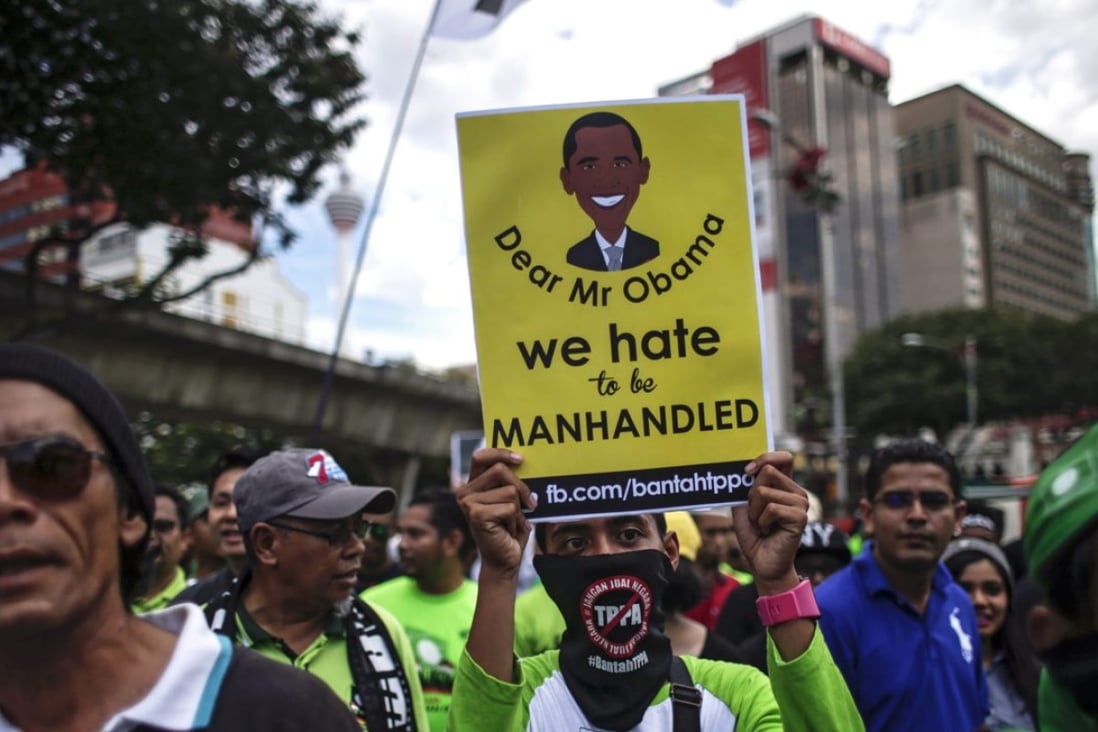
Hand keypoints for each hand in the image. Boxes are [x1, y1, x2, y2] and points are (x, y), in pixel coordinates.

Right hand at [455, 448, 534, 578]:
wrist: (504, 561)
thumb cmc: (509, 529)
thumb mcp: (510, 500)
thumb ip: (510, 481)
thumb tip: (522, 461)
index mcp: (472, 484)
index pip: (480, 456)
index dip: (500, 453)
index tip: (520, 459)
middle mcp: (465, 492)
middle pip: (500, 469)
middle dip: (521, 487)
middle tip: (529, 504)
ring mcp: (468, 503)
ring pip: (510, 491)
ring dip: (519, 509)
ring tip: (512, 522)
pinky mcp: (476, 515)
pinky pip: (510, 507)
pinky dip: (516, 520)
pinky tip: (508, 530)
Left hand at [732, 451, 807, 592]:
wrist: (762, 564)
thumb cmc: (754, 535)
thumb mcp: (744, 506)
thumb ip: (746, 487)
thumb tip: (746, 469)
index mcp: (785, 485)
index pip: (784, 457)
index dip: (765, 457)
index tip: (747, 471)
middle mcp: (796, 491)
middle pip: (768, 471)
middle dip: (752, 493)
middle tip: (756, 513)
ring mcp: (801, 503)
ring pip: (764, 492)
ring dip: (754, 511)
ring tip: (762, 524)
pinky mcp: (801, 517)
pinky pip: (771, 508)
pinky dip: (761, 521)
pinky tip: (767, 531)